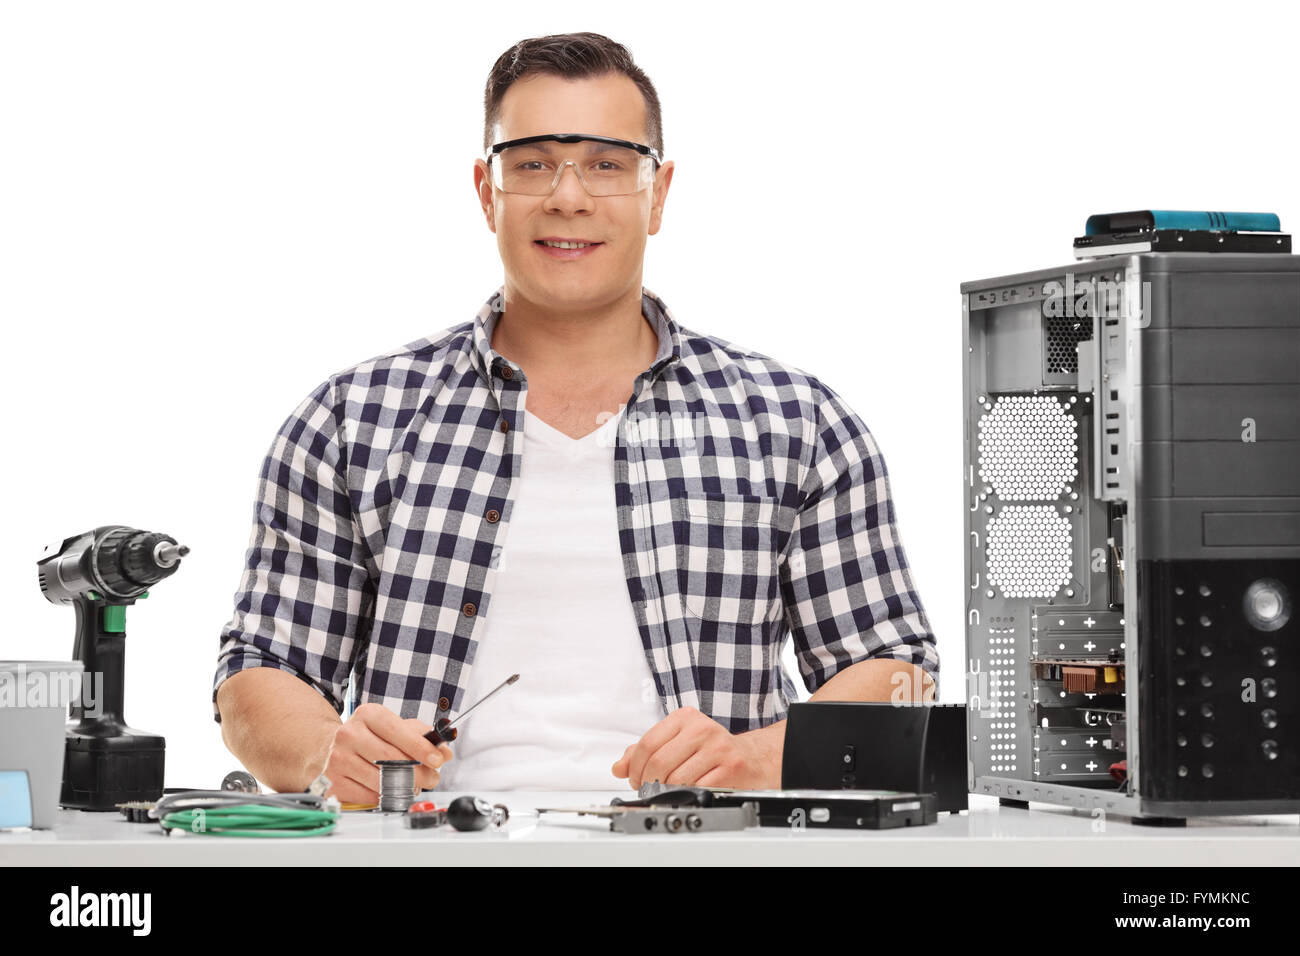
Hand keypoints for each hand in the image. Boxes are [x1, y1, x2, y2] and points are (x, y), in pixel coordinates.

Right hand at [318, 703, 452, 804]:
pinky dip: (386, 796)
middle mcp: (349, 734)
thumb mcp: (391, 726)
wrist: (326, 747)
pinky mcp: (334, 782)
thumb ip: (420, 735)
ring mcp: (339, 759)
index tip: (438, 759)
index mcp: (367, 715)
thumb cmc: (367, 736)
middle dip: (419, 772)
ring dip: (405, 787)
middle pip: (392, 759)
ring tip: (415, 785)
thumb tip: (445, 750)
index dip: (421, 747)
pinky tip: (392, 790)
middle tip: (432, 778)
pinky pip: (369, 796)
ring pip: (382, 780)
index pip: (398, 731)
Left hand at [610, 706, 782, 789]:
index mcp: (685, 717)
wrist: (751, 758)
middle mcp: (701, 729)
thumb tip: (619, 767)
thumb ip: (645, 752)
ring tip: (667, 792)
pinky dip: (686, 795)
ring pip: (675, 778)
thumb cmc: (711, 750)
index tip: (635, 779)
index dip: (635, 767)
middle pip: (658, 762)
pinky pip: (696, 788)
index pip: (647, 743)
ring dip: (665, 792)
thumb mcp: (676, 742)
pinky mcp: (730, 767)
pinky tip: (686, 793)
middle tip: (648, 790)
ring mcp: (717, 747)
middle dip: (647, 782)